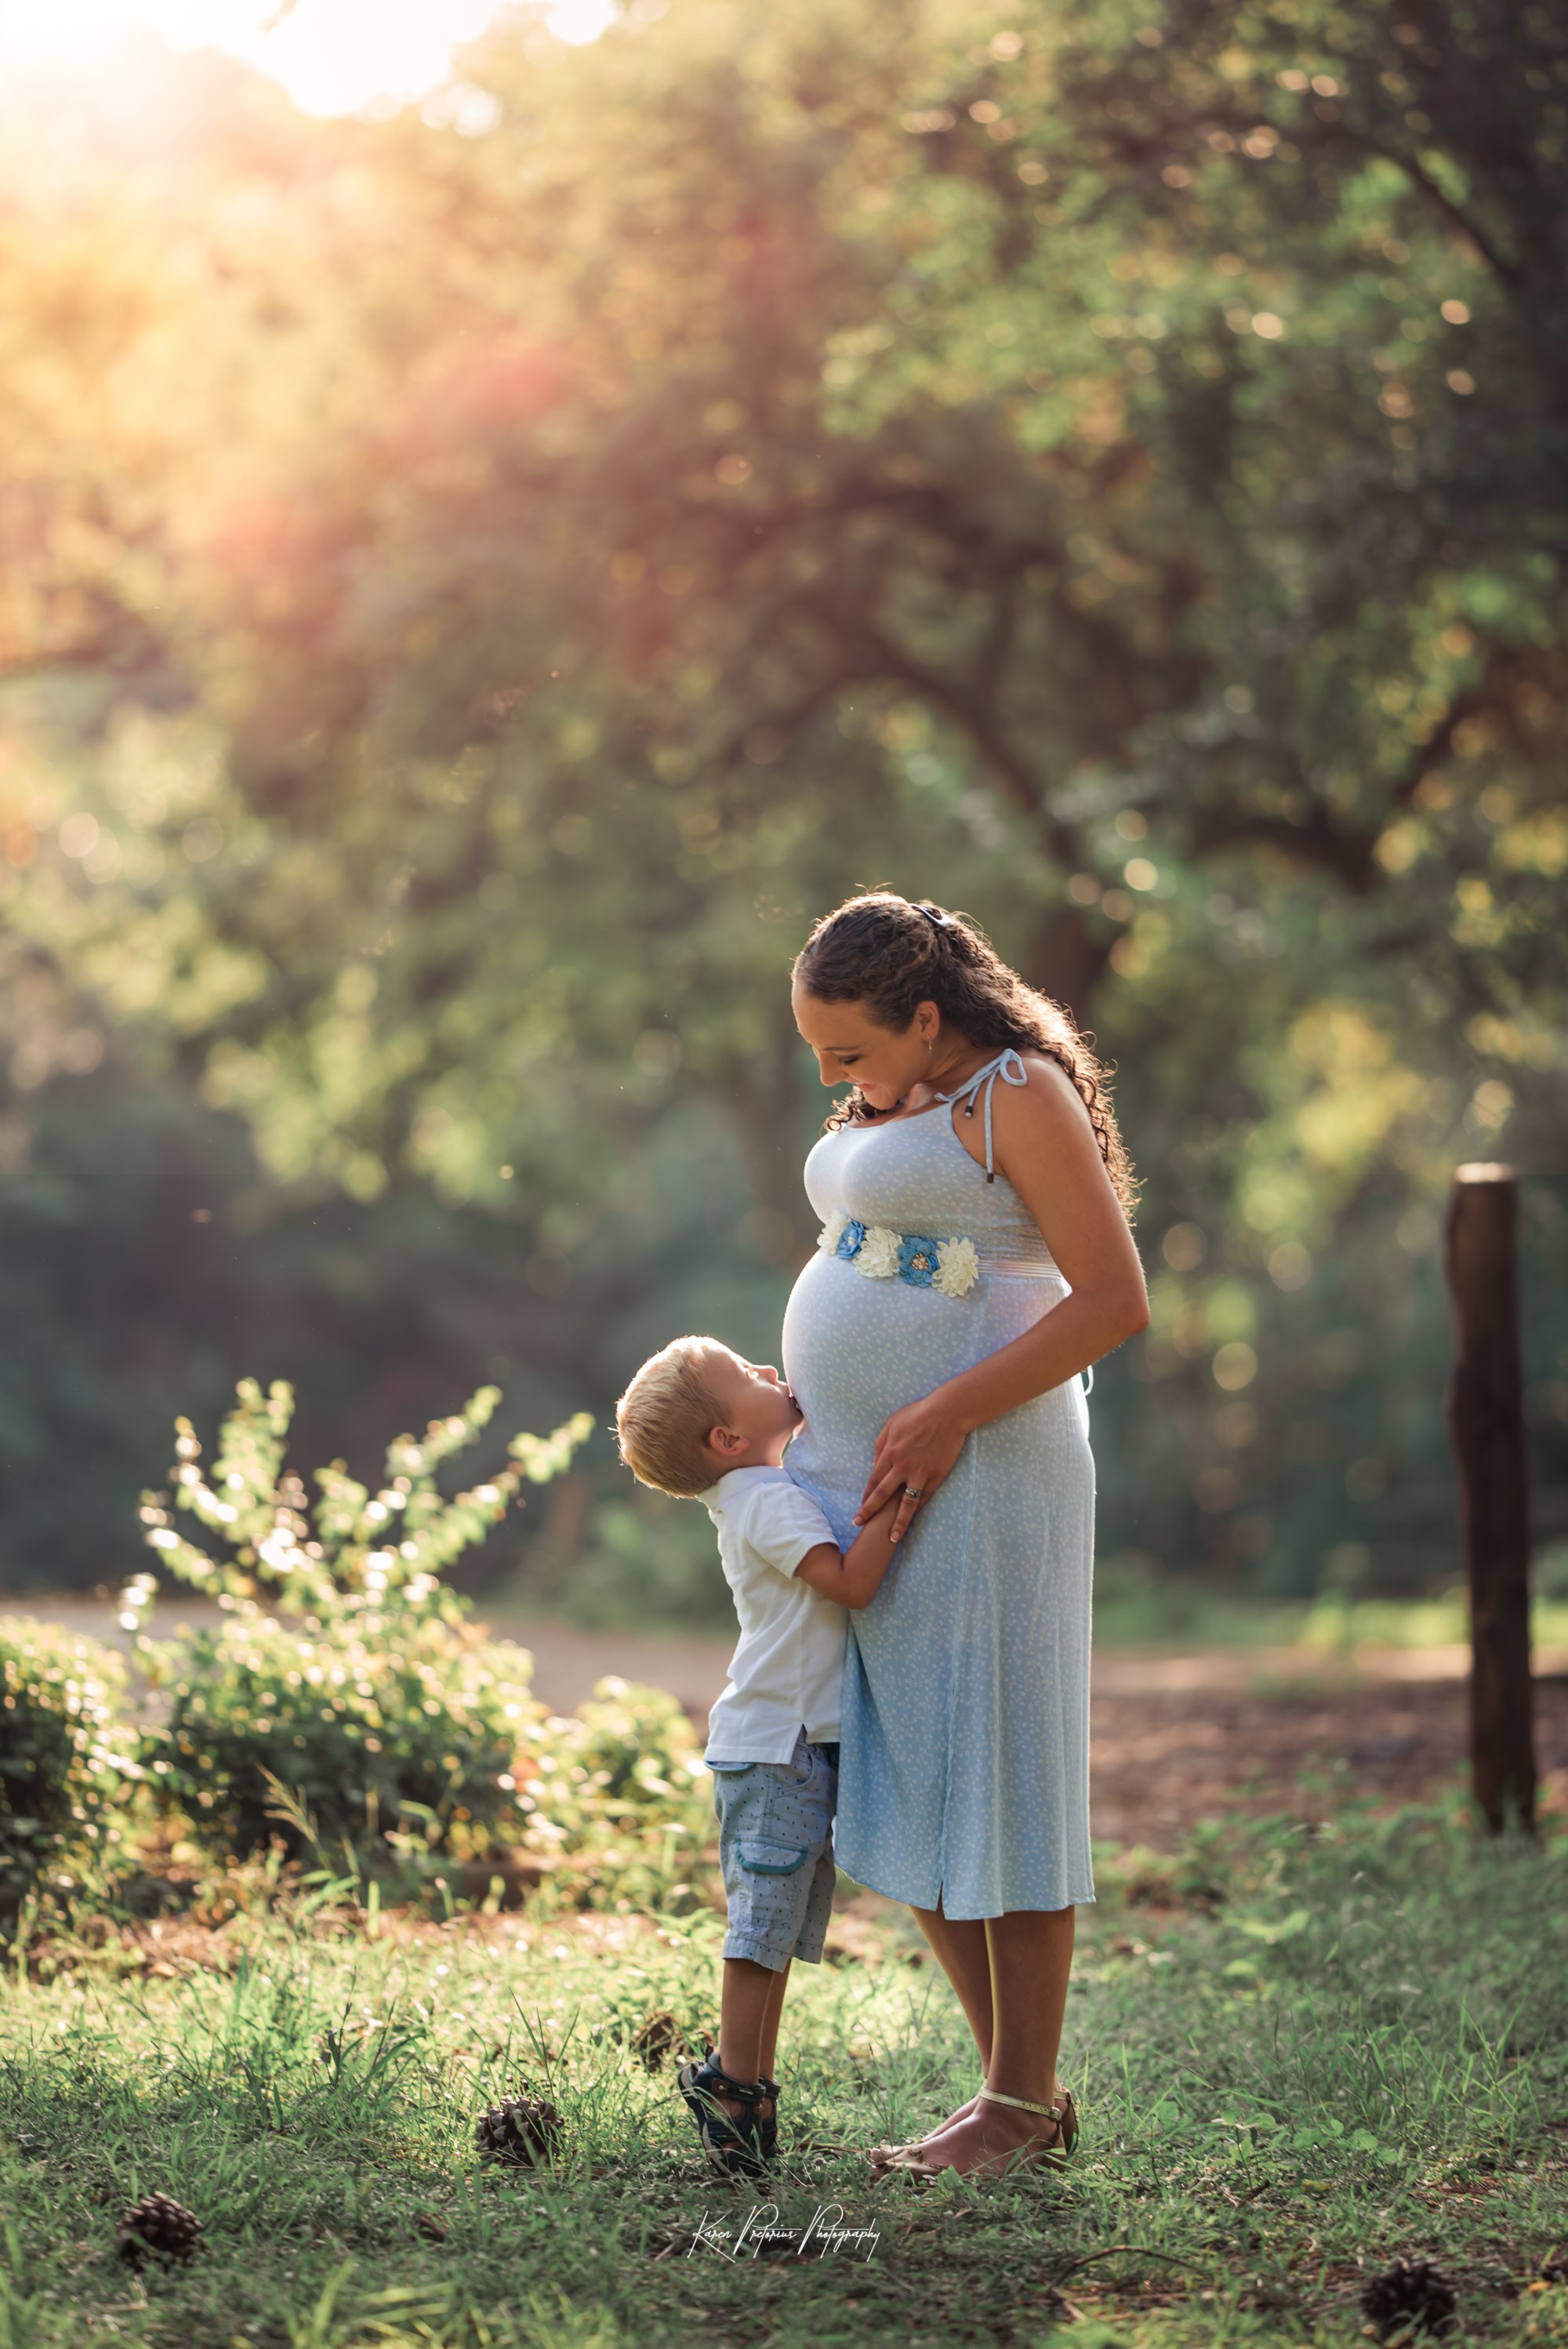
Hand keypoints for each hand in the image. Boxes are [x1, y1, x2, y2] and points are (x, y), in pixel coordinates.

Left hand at [855, 1391, 970, 1543]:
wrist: (946, 1414)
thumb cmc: (917, 1414)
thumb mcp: (892, 1424)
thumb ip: (881, 1444)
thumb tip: (876, 1461)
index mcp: (889, 1453)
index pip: (873, 1480)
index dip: (865, 1496)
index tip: (860, 1508)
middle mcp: (901, 1467)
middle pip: (882, 1494)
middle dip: (869, 1511)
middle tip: (858, 1524)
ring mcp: (919, 1473)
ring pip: (905, 1504)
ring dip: (897, 1523)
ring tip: (891, 1538)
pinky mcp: (935, 1476)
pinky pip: (924, 1498)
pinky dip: (918, 1510)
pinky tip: (913, 1520)